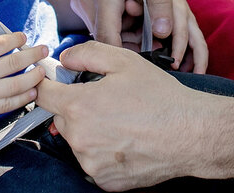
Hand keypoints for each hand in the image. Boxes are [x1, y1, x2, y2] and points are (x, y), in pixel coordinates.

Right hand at [0, 32, 47, 123]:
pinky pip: (8, 105)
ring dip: (33, 77)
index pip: (3, 45)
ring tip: (41, 71)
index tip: (24, 37)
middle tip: (44, 49)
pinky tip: (32, 92)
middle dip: (34, 54)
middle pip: (15, 63)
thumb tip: (2, 46)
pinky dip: (23, 99)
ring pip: (17, 86)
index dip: (17, 39)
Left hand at [36, 42, 207, 190]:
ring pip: (78, 141)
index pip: (43, 95)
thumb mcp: (124, 61)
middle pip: (61, 119)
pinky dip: (104, 152)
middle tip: (105, 100)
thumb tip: (65, 59)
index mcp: (79, 106)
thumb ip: (87, 53)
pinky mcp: (105, 181)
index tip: (55, 83)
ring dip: (90, 130)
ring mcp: (91, 163)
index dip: (48, 85)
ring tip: (122, 121)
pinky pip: (93, 162)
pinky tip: (126, 140)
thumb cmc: (160, 96)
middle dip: (76, 107)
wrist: (190, 134)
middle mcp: (79, 139)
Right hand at [72, 0, 184, 56]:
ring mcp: (79, 2)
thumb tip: (164, 33)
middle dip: (130, 45)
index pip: (108, 40)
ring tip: (146, 25)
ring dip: (122, 36)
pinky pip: (96, 24)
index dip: (127, 54)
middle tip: (157, 42)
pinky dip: (114, 26)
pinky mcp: (79, 3)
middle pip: (105, 40)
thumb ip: (161, 1)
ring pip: (100, 34)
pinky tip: (131, 16)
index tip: (150, 58)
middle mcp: (85, 0)